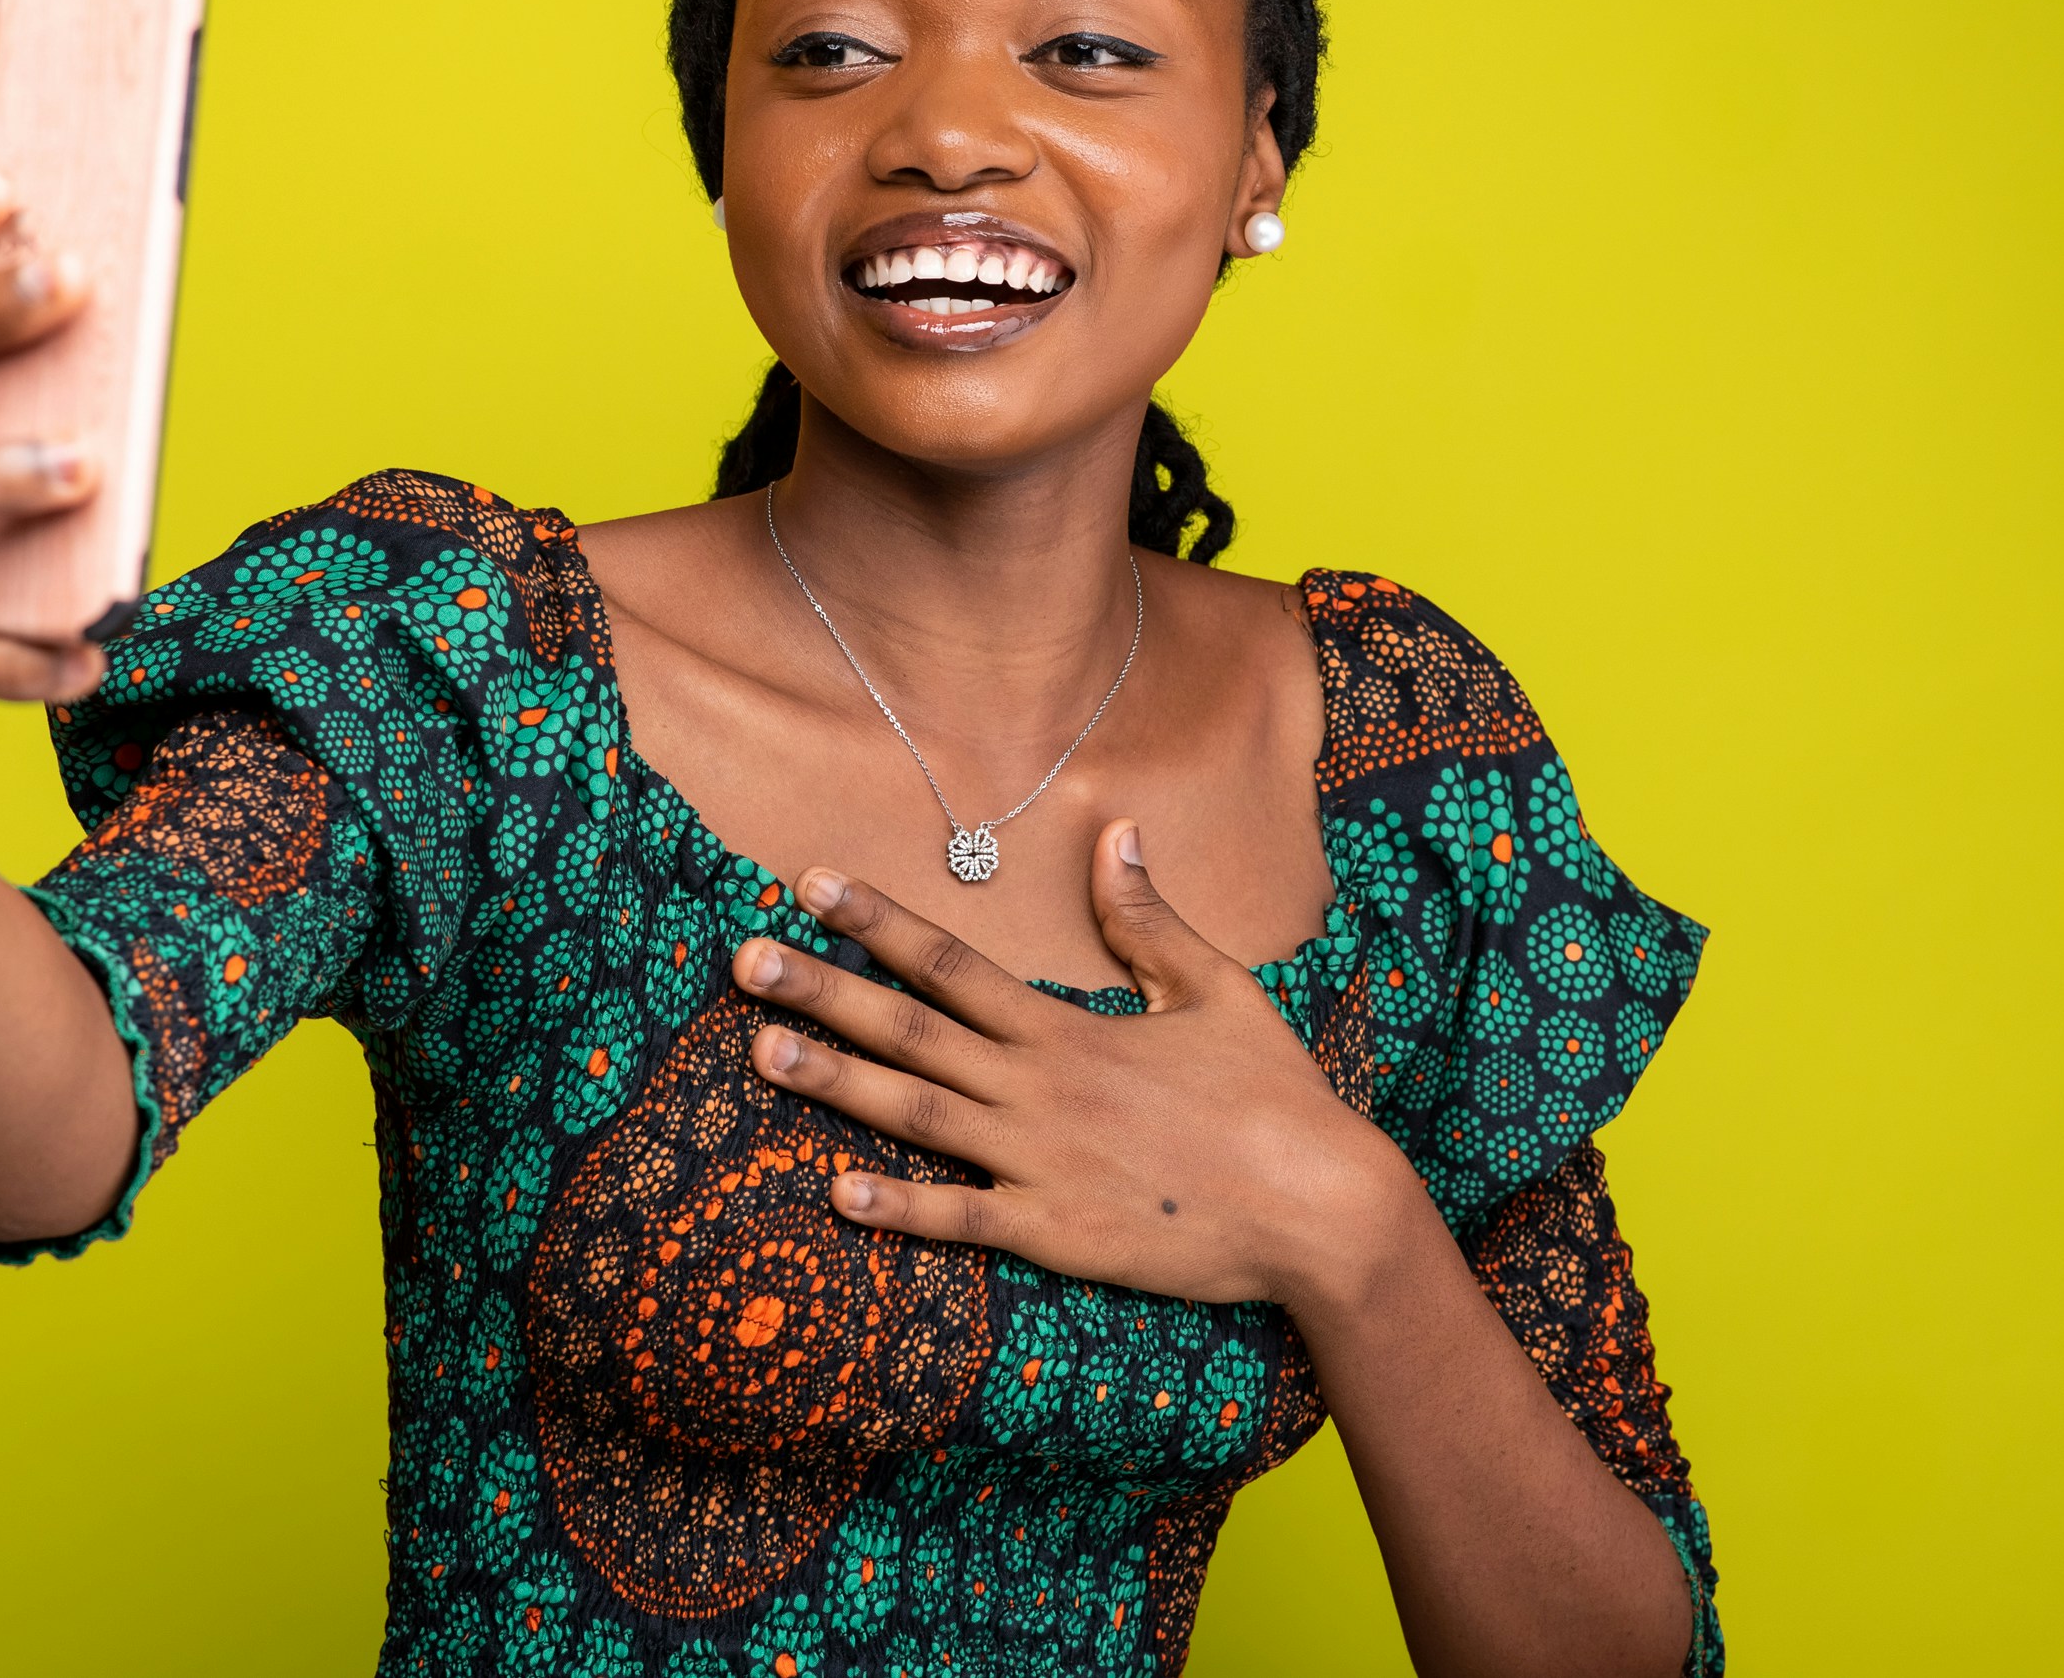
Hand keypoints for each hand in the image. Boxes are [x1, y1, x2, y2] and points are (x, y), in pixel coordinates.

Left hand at [730, 819, 1427, 1314]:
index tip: (811, 881)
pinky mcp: (1055, 1234)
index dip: (875, 919)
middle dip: (821, 990)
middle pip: (911, 1029)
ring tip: (760, 1050)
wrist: (1320, 1210)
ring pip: (917, 1115)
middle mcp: (1040, 1089)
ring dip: (835, 1082)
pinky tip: (835, 1192)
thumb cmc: (1274, 1097)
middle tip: (743, 959)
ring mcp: (1041, 1164)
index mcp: (1068, 1030)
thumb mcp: (1216, 990)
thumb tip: (1117, 830)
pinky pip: (960, 1220)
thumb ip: (1149, 917)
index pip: (951, 961)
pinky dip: (898, 1208)